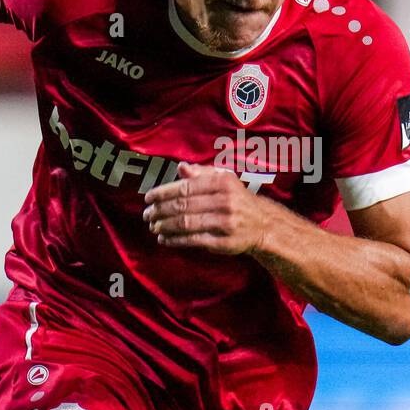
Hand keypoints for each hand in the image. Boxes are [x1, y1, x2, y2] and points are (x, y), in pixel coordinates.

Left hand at [142, 162, 270, 254]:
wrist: (262, 224)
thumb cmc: (237, 198)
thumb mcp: (225, 179)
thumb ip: (201, 173)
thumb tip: (181, 167)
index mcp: (222, 183)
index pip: (185, 187)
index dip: (163, 193)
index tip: (148, 198)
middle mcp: (225, 201)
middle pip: (183, 206)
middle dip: (160, 211)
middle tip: (146, 214)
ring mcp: (225, 223)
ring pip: (187, 224)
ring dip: (165, 226)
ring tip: (153, 226)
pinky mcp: (224, 242)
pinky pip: (194, 241)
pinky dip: (175, 240)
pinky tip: (164, 239)